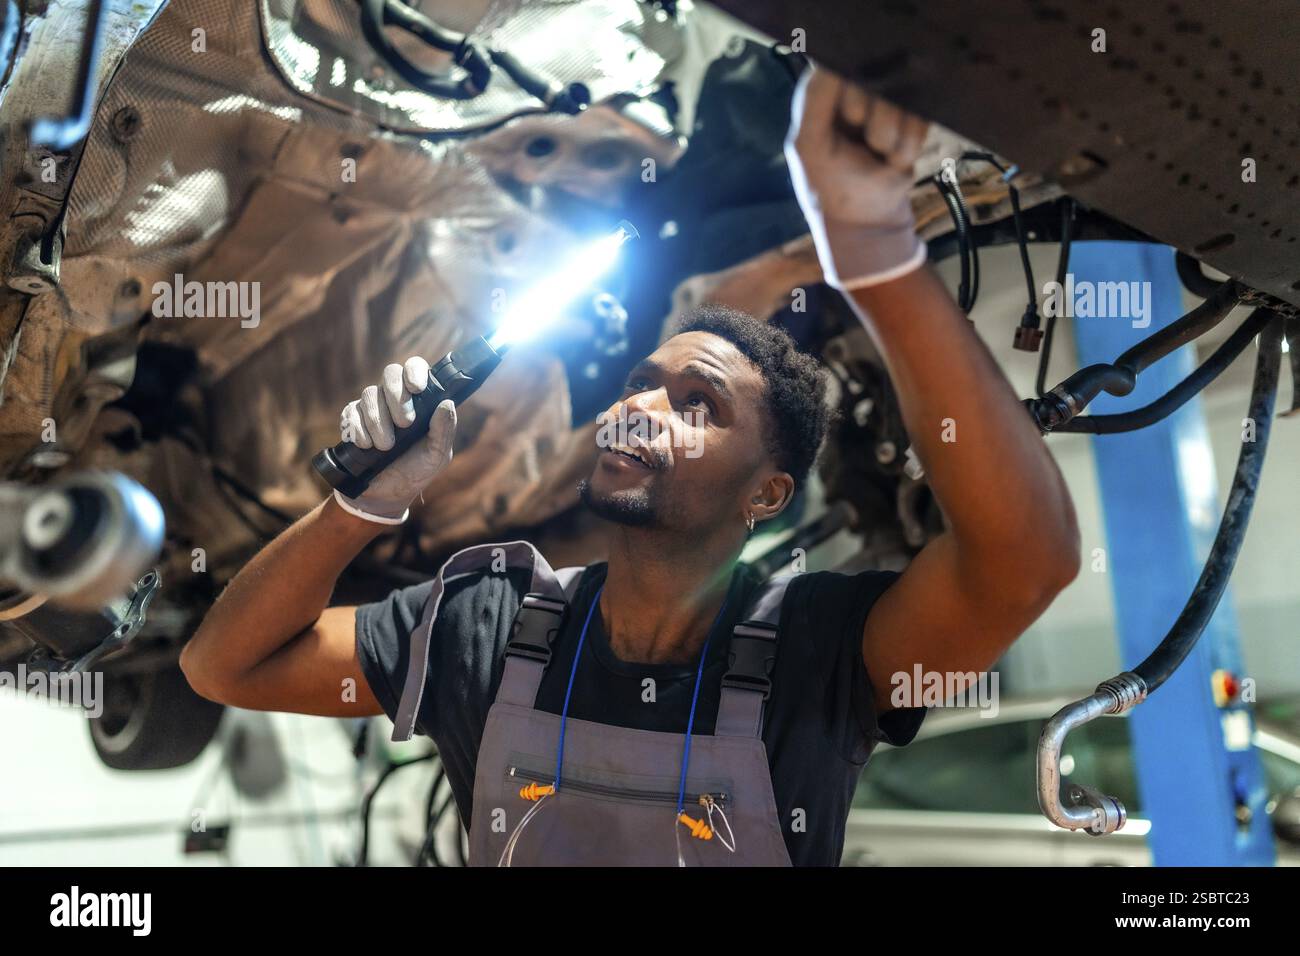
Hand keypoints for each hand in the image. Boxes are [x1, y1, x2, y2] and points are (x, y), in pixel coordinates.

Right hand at [332, 357, 456, 523]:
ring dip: (378, 421)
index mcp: (419, 401)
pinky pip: (351, 412)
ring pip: (370, 394)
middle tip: (405, 423)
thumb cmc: (416, 470)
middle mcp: (395, 398)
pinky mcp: (353, 419)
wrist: (387, 494)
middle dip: (397, 396)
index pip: (415, 368)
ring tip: (386, 446)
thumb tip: (447, 403)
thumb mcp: (437, 455)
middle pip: (390, 374)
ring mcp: (373, 407)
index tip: (417, 388)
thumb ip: (444, 430)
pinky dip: (359, 429)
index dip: (414, 371)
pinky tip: (366, 445)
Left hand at [785, 66, 928, 289]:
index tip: (854, 119)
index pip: (843, 64)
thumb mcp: (811, 145)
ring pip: (905, 98)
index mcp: (822, 94)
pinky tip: (895, 161)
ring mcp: (886, 102)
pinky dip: (910, 144)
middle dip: (879, 121)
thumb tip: (833, 59)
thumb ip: (816, 99)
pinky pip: (922, 117)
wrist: (867, 223)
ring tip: (881, 158)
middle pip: (881, 79)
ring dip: (896, 138)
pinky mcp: (913, 118)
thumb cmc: (830, 187)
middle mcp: (854, 90)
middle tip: (868, 146)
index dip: (854, 92)